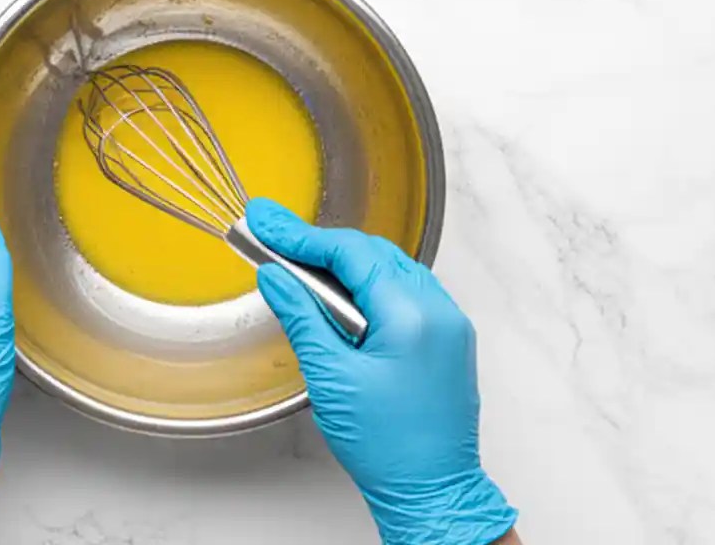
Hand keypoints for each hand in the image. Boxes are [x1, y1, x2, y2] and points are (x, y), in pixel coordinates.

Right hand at [247, 198, 516, 544]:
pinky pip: (405, 293)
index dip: (302, 236)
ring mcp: (448, 324)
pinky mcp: (447, 340)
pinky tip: (339, 292)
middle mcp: (438, 310)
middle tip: (273, 233)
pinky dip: (368, 285)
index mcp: (412, 315)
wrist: (434, 492)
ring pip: (389, 270)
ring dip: (344, 262)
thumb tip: (276, 277)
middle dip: (320, 243)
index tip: (267, 223)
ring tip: (298, 259)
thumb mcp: (332, 378)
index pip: (351, 253)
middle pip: (372, 253)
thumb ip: (302, 318)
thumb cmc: (390, 447)